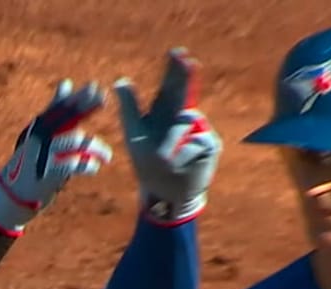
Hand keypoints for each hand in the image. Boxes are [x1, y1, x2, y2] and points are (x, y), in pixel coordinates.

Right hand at [0, 78, 113, 235]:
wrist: (14, 193)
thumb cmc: (33, 160)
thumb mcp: (41, 133)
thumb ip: (55, 110)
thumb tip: (66, 83)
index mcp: (40, 126)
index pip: (61, 107)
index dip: (79, 97)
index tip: (96, 87)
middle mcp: (40, 135)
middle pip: (67, 117)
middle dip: (86, 106)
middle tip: (103, 99)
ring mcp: (43, 152)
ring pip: (76, 142)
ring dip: (96, 149)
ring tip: (107, 157)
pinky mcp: (47, 171)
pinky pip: (73, 164)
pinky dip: (87, 165)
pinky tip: (95, 167)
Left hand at [113, 47, 222, 225]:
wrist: (164, 193)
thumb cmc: (147, 166)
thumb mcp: (134, 135)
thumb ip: (128, 108)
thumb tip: (119, 81)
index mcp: (164, 113)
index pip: (170, 86)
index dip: (174, 69)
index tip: (177, 52)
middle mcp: (182, 117)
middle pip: (186, 91)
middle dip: (187, 76)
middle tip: (188, 61)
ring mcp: (198, 130)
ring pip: (189, 120)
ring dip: (174, 138)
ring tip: (165, 157)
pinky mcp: (210, 144)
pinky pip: (198, 141)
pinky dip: (184, 153)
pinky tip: (178, 164)